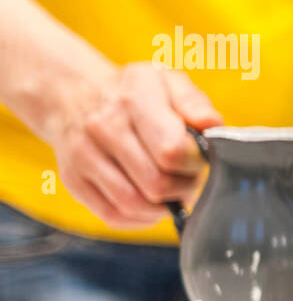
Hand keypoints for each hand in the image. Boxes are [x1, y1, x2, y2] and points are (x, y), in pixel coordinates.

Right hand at [47, 62, 222, 227]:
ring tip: (172, 190)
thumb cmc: (133, 93)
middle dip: (183, 186)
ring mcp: (84, 156)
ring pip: (135, 204)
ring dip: (164, 206)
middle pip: (156, 183)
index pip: (172, 150)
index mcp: (133, 99)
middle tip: (188, 177)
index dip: (195, 163)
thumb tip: (212, 126)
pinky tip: (152, 201)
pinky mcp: (74, 181)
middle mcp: (103, 127)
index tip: (199, 158)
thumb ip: (195, 103)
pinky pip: (114, 216)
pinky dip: (141, 218)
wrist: (72, 95)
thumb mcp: (167, 82)